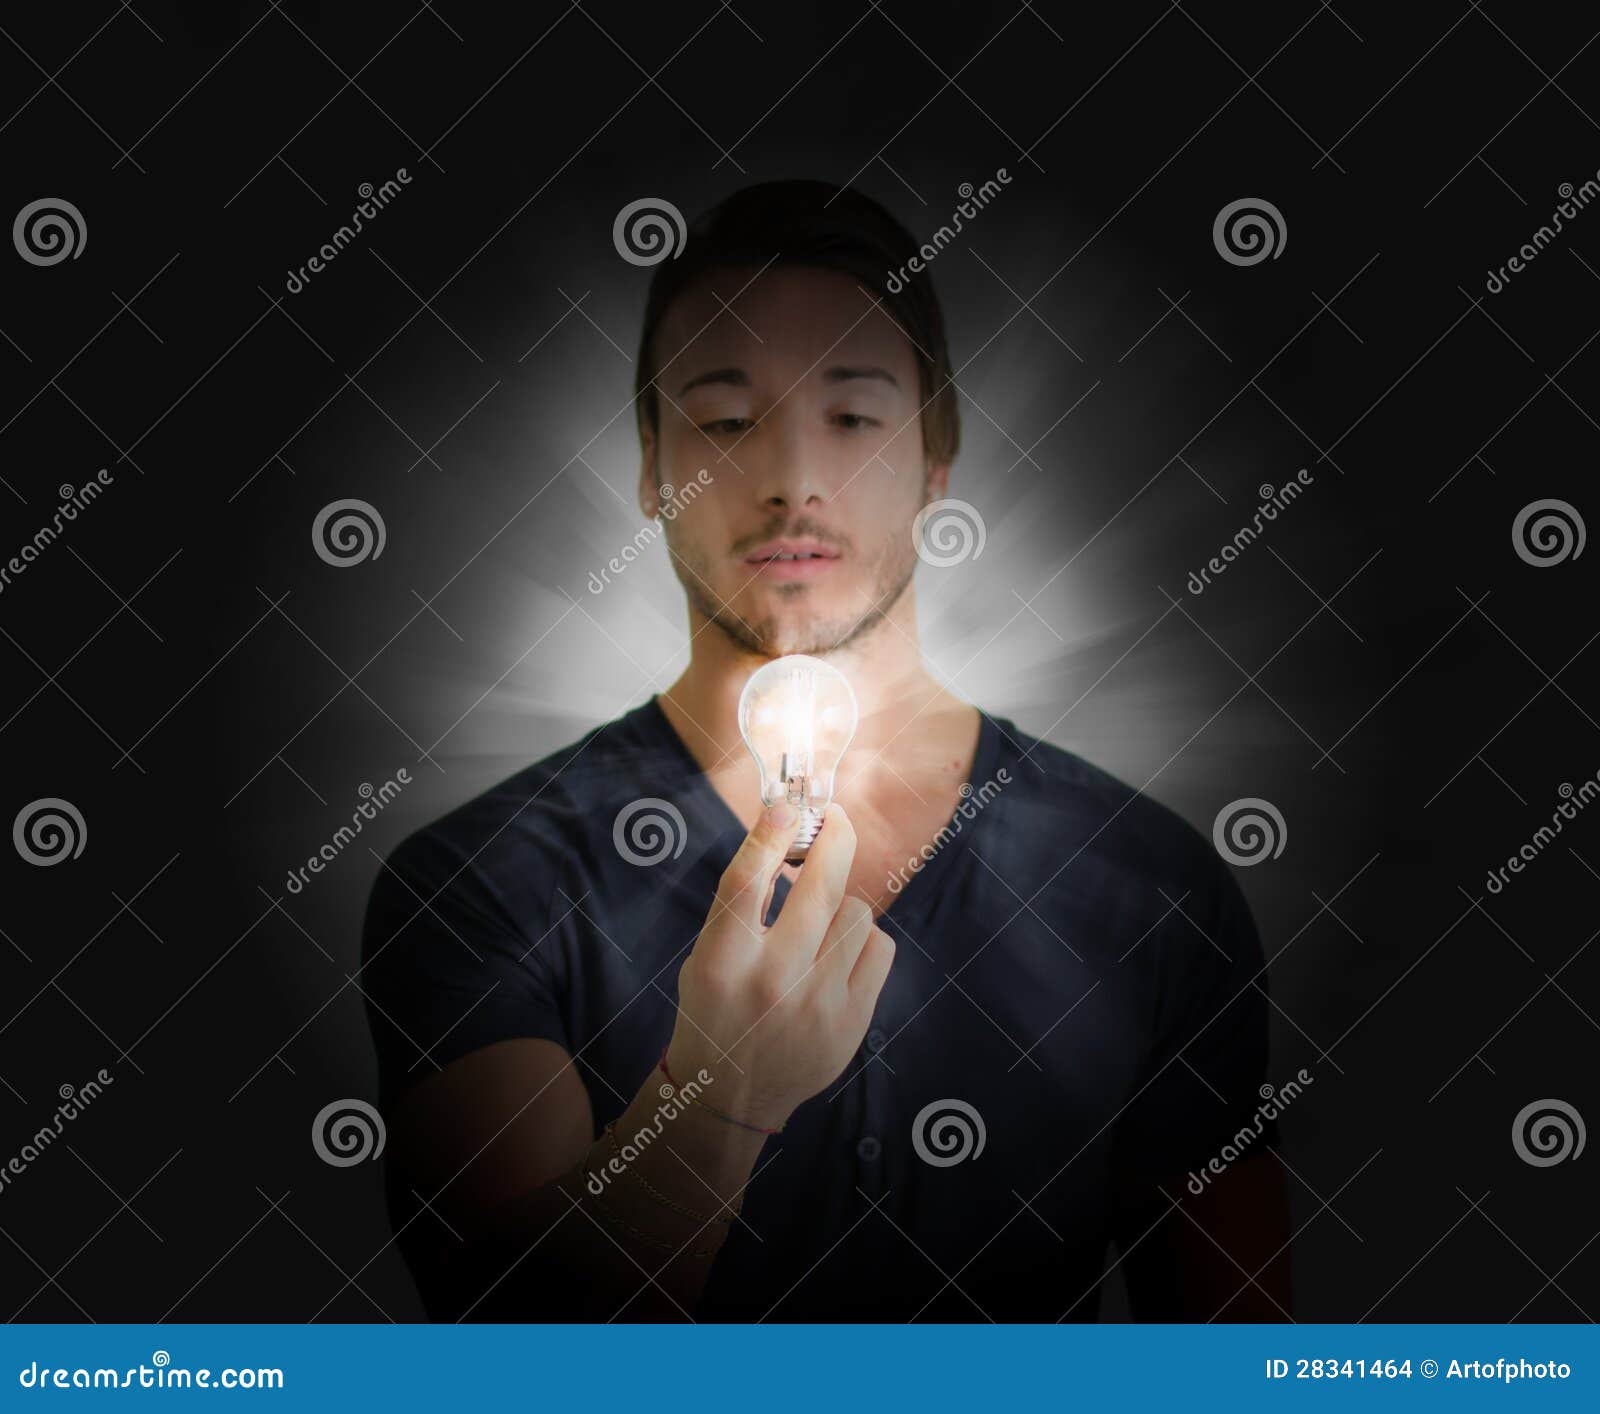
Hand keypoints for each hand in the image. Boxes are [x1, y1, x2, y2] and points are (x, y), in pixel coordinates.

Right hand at [665, 802, 894, 1130]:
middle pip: (818, 888)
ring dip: (840, 904)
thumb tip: (786, 822)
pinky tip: (839, 952)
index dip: (768, 835)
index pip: (745, 883)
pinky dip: (862, 939)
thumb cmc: (716, 1008)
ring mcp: (816, 1006)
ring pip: (857, 913)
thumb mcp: (707, 956)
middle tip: (835, 821)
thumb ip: (744, 901)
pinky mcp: (851, 1024)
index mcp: (720, 964)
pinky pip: (879, 948)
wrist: (729, 1095)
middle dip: (834, 840)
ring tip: (819, 921)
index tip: (788, 804)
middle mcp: (770, 983)